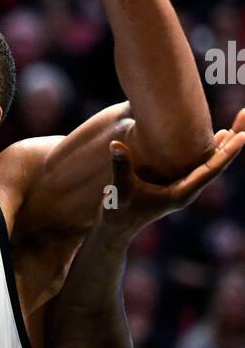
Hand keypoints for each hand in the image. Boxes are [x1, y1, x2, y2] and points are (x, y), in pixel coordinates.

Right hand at [103, 112, 244, 231]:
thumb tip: (116, 144)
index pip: (210, 171)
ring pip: (214, 161)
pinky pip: (204, 163)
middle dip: (235, 138)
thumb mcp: (118, 190)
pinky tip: (224, 133)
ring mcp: (185, 186)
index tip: (243, 136)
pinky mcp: (179, 182)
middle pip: (219, 162)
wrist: (116, 229)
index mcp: (180, 194)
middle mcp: (188, 190)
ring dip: (229, 140)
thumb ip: (120, 167)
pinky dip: (215, 147)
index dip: (227, 153)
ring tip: (242, 118)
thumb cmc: (117, 212)